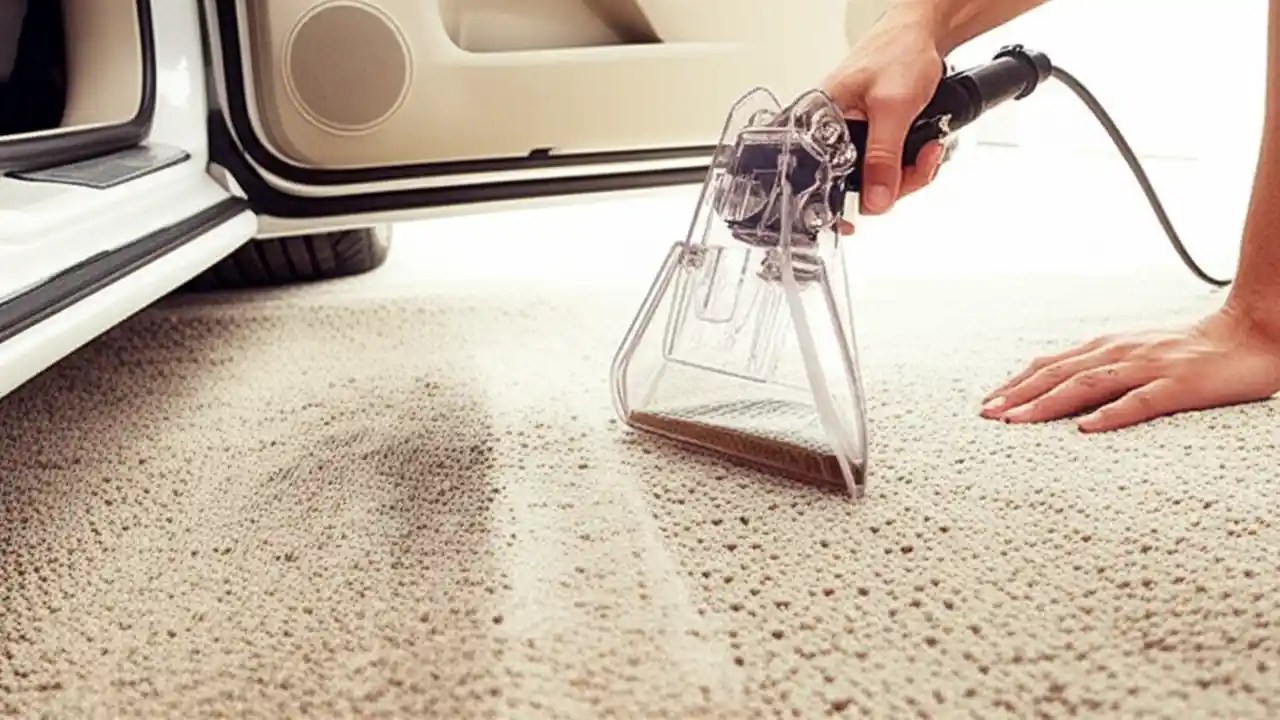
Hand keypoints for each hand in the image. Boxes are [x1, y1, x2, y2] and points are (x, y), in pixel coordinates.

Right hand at [822, 5, 948, 222]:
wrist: (924, 33)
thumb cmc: (899, 51)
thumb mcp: (894, 107)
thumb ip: (884, 158)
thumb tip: (876, 200)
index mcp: (820, 119)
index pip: (820, 176)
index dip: (844, 201)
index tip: (865, 212)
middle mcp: (832, 130)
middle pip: (856, 183)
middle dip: (895, 182)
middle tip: (919, 165)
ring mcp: (854, 134)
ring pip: (877, 176)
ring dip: (909, 171)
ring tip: (928, 149)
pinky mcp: (874, 135)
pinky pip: (888, 163)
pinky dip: (912, 161)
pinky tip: (926, 144)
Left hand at [979, 306, 1279, 431]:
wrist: (1250, 332)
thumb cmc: (1190, 349)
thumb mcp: (1136, 353)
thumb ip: (1102, 367)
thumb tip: (1060, 387)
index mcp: (1107, 347)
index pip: (1050, 365)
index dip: (1016, 383)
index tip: (987, 403)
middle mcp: (1120, 352)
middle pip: (1058, 374)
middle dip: (1018, 395)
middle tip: (987, 415)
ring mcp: (1148, 367)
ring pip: (1088, 385)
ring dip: (1047, 403)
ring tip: (1017, 422)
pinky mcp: (1178, 384)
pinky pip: (1140, 401)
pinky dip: (1110, 414)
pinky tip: (1086, 429)